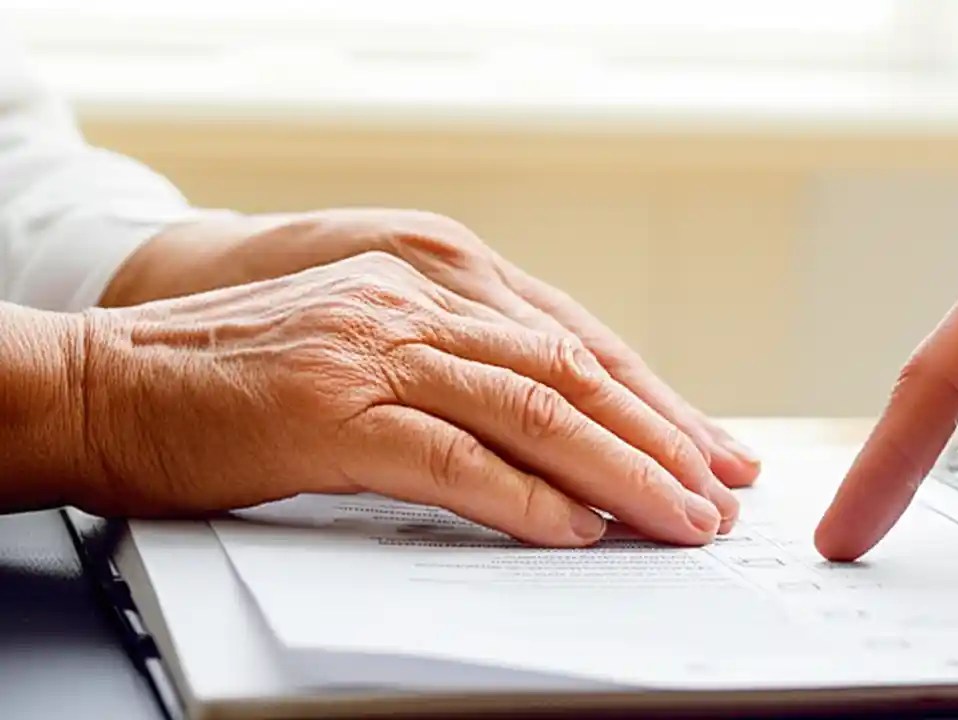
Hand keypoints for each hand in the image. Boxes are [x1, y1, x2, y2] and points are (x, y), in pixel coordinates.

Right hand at [102, 209, 760, 498]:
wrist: (107, 382)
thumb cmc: (235, 383)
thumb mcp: (362, 356)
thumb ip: (449, 378)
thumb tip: (548, 443)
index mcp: (427, 284)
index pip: (569, 344)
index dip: (650, 401)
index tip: (707, 450)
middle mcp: (411, 304)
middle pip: (569, 372)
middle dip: (658, 438)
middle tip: (719, 493)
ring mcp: (371, 352)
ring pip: (529, 410)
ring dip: (618, 471)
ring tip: (677, 518)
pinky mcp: (328, 411)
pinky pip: (450, 458)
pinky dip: (523, 497)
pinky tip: (574, 529)